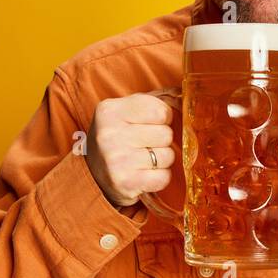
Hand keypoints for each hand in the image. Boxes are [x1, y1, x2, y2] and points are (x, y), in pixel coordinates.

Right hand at [86, 88, 181, 207]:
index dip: (162, 119)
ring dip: (161, 160)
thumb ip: (154, 101)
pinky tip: (145, 174)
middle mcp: (110, 134)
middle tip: (145, 145)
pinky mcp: (125, 182)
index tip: (151, 125)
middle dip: (161, 141)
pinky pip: (163, 177)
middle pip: (166, 134)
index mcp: (110, 110)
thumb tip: (185, 95)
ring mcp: (116, 159)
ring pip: (167, 156)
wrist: (92, 176)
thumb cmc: (118, 139)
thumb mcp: (125, 112)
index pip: (160, 111)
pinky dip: (159, 178)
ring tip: (144, 160)